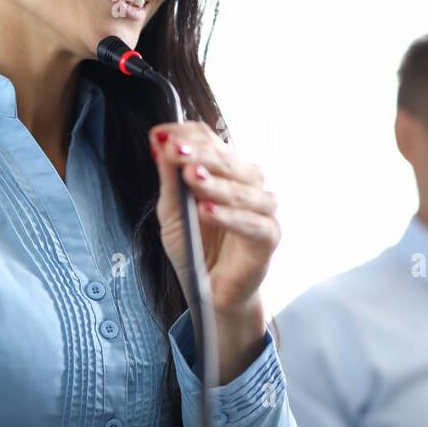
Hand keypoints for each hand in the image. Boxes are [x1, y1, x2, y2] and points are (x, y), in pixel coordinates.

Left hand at [149, 122, 279, 373]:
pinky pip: (253, 222)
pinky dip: (231, 215)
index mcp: (225, 171)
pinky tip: (208, 210)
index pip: (210, 140)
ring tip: (192, 179)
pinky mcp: (268, 236)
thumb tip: (159, 144)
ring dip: (216, 182)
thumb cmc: (195, 248)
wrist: (210, 291)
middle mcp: (247, 183)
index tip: (158, 136)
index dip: (185, 135)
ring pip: (244, 187)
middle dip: (199, 154)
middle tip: (174, 151)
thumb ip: (169, 180)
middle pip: (227, 160)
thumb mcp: (172, 213)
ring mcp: (261, 209)